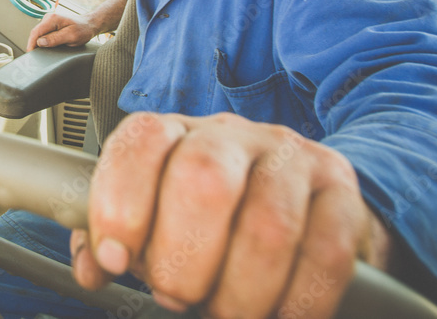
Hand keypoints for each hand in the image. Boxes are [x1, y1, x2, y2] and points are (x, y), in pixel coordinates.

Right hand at [26, 11, 99, 50]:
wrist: (89, 24)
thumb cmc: (83, 29)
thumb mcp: (71, 36)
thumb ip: (55, 39)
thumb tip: (40, 42)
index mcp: (52, 19)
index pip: (36, 32)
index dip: (31, 44)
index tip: (30, 54)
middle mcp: (48, 18)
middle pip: (35, 33)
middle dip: (34, 45)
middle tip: (35, 57)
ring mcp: (48, 21)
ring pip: (38, 34)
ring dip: (38, 44)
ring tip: (40, 53)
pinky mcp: (50, 25)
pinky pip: (43, 34)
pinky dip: (43, 42)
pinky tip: (45, 48)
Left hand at [71, 112, 391, 317]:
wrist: (301, 201)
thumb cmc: (214, 218)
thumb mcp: (158, 217)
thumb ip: (117, 238)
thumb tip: (93, 266)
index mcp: (176, 135)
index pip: (143, 141)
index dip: (121, 201)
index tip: (116, 259)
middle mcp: (232, 136)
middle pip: (203, 178)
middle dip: (182, 258)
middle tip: (178, 296)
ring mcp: (291, 158)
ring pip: (268, 224)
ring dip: (240, 292)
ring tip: (227, 312)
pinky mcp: (342, 192)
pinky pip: (327, 252)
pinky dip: (298, 301)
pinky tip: (278, 315)